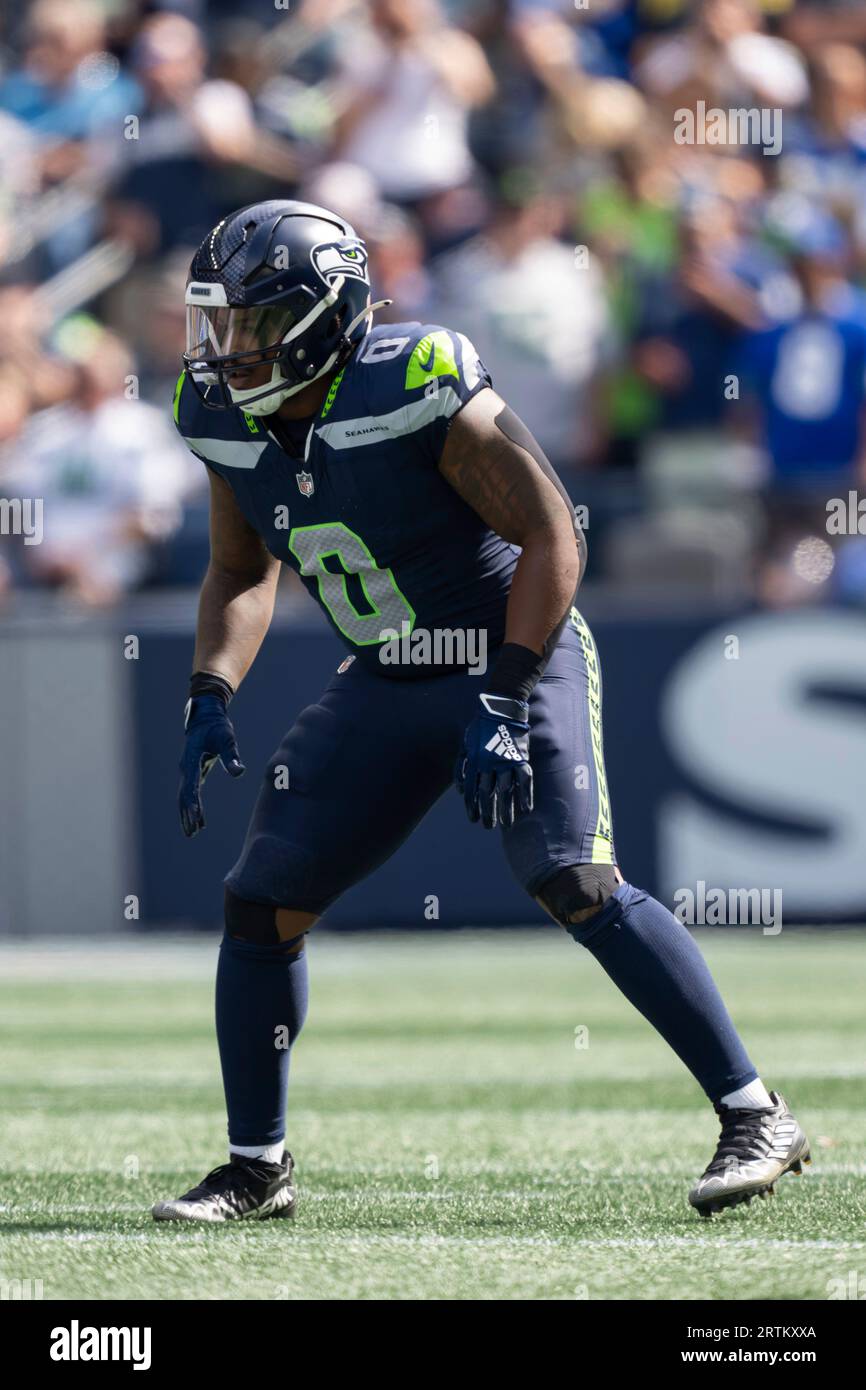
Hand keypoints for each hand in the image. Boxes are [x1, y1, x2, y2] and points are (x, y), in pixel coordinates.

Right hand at [178, 694, 244, 837]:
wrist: (205, 716)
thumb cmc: (217, 727)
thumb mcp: (227, 739)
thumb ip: (232, 756)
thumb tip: (239, 773)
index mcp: (191, 759)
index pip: (191, 785)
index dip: (193, 802)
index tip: (196, 817)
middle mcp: (185, 767)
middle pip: (184, 796)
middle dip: (187, 814)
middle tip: (192, 832)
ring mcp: (187, 771)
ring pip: (184, 797)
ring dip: (187, 814)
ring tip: (192, 832)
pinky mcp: (193, 773)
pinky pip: (190, 794)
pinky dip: (193, 807)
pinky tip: (199, 820)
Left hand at [455, 693, 532, 828]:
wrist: (500, 707)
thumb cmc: (480, 725)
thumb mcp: (465, 744)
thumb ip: (461, 766)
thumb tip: (459, 790)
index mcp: (474, 760)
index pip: (471, 789)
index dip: (471, 806)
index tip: (473, 819)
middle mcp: (489, 763)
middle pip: (487, 793)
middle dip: (487, 812)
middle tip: (488, 826)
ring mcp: (506, 760)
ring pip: (505, 790)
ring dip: (506, 809)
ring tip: (506, 825)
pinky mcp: (521, 756)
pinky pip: (525, 779)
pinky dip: (526, 794)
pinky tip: (527, 809)